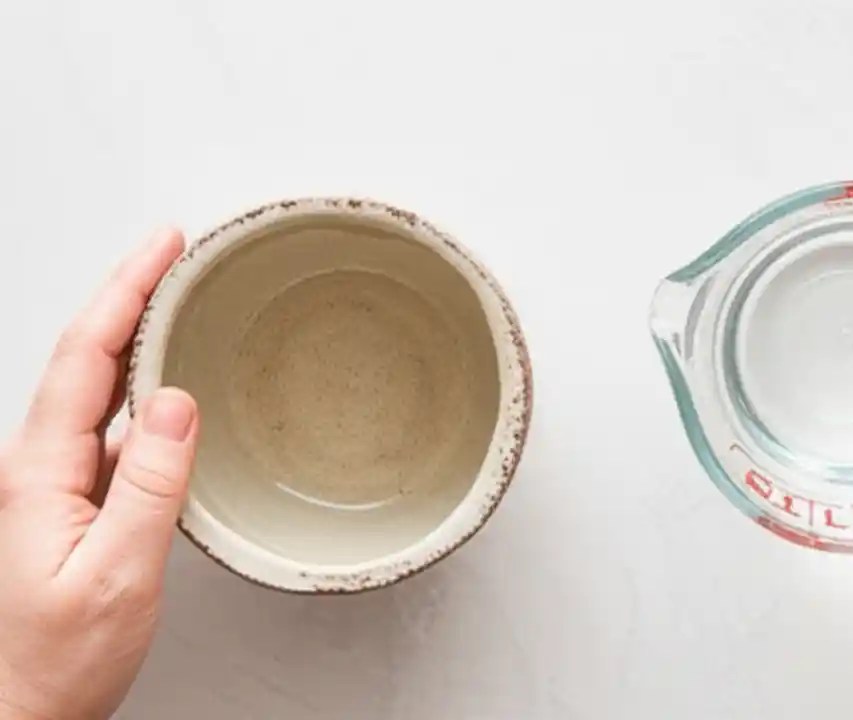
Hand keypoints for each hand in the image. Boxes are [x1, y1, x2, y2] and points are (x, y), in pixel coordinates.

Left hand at [0, 230, 198, 719]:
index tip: (162, 246)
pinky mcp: (75, 503)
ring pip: (97, 387)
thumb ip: (150, 487)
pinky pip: (111, 426)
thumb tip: (177, 404)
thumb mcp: (119, 577)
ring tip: (175, 296)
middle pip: (86, 357)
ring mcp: (56, 484)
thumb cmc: (56, 662)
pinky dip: (141, 386)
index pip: (87, 358)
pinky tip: (166, 383)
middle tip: (175, 251)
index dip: (125, 291)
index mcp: (42, 472)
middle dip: (129, 292)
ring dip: (135, 333)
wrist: (22, 712)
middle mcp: (40, 467)